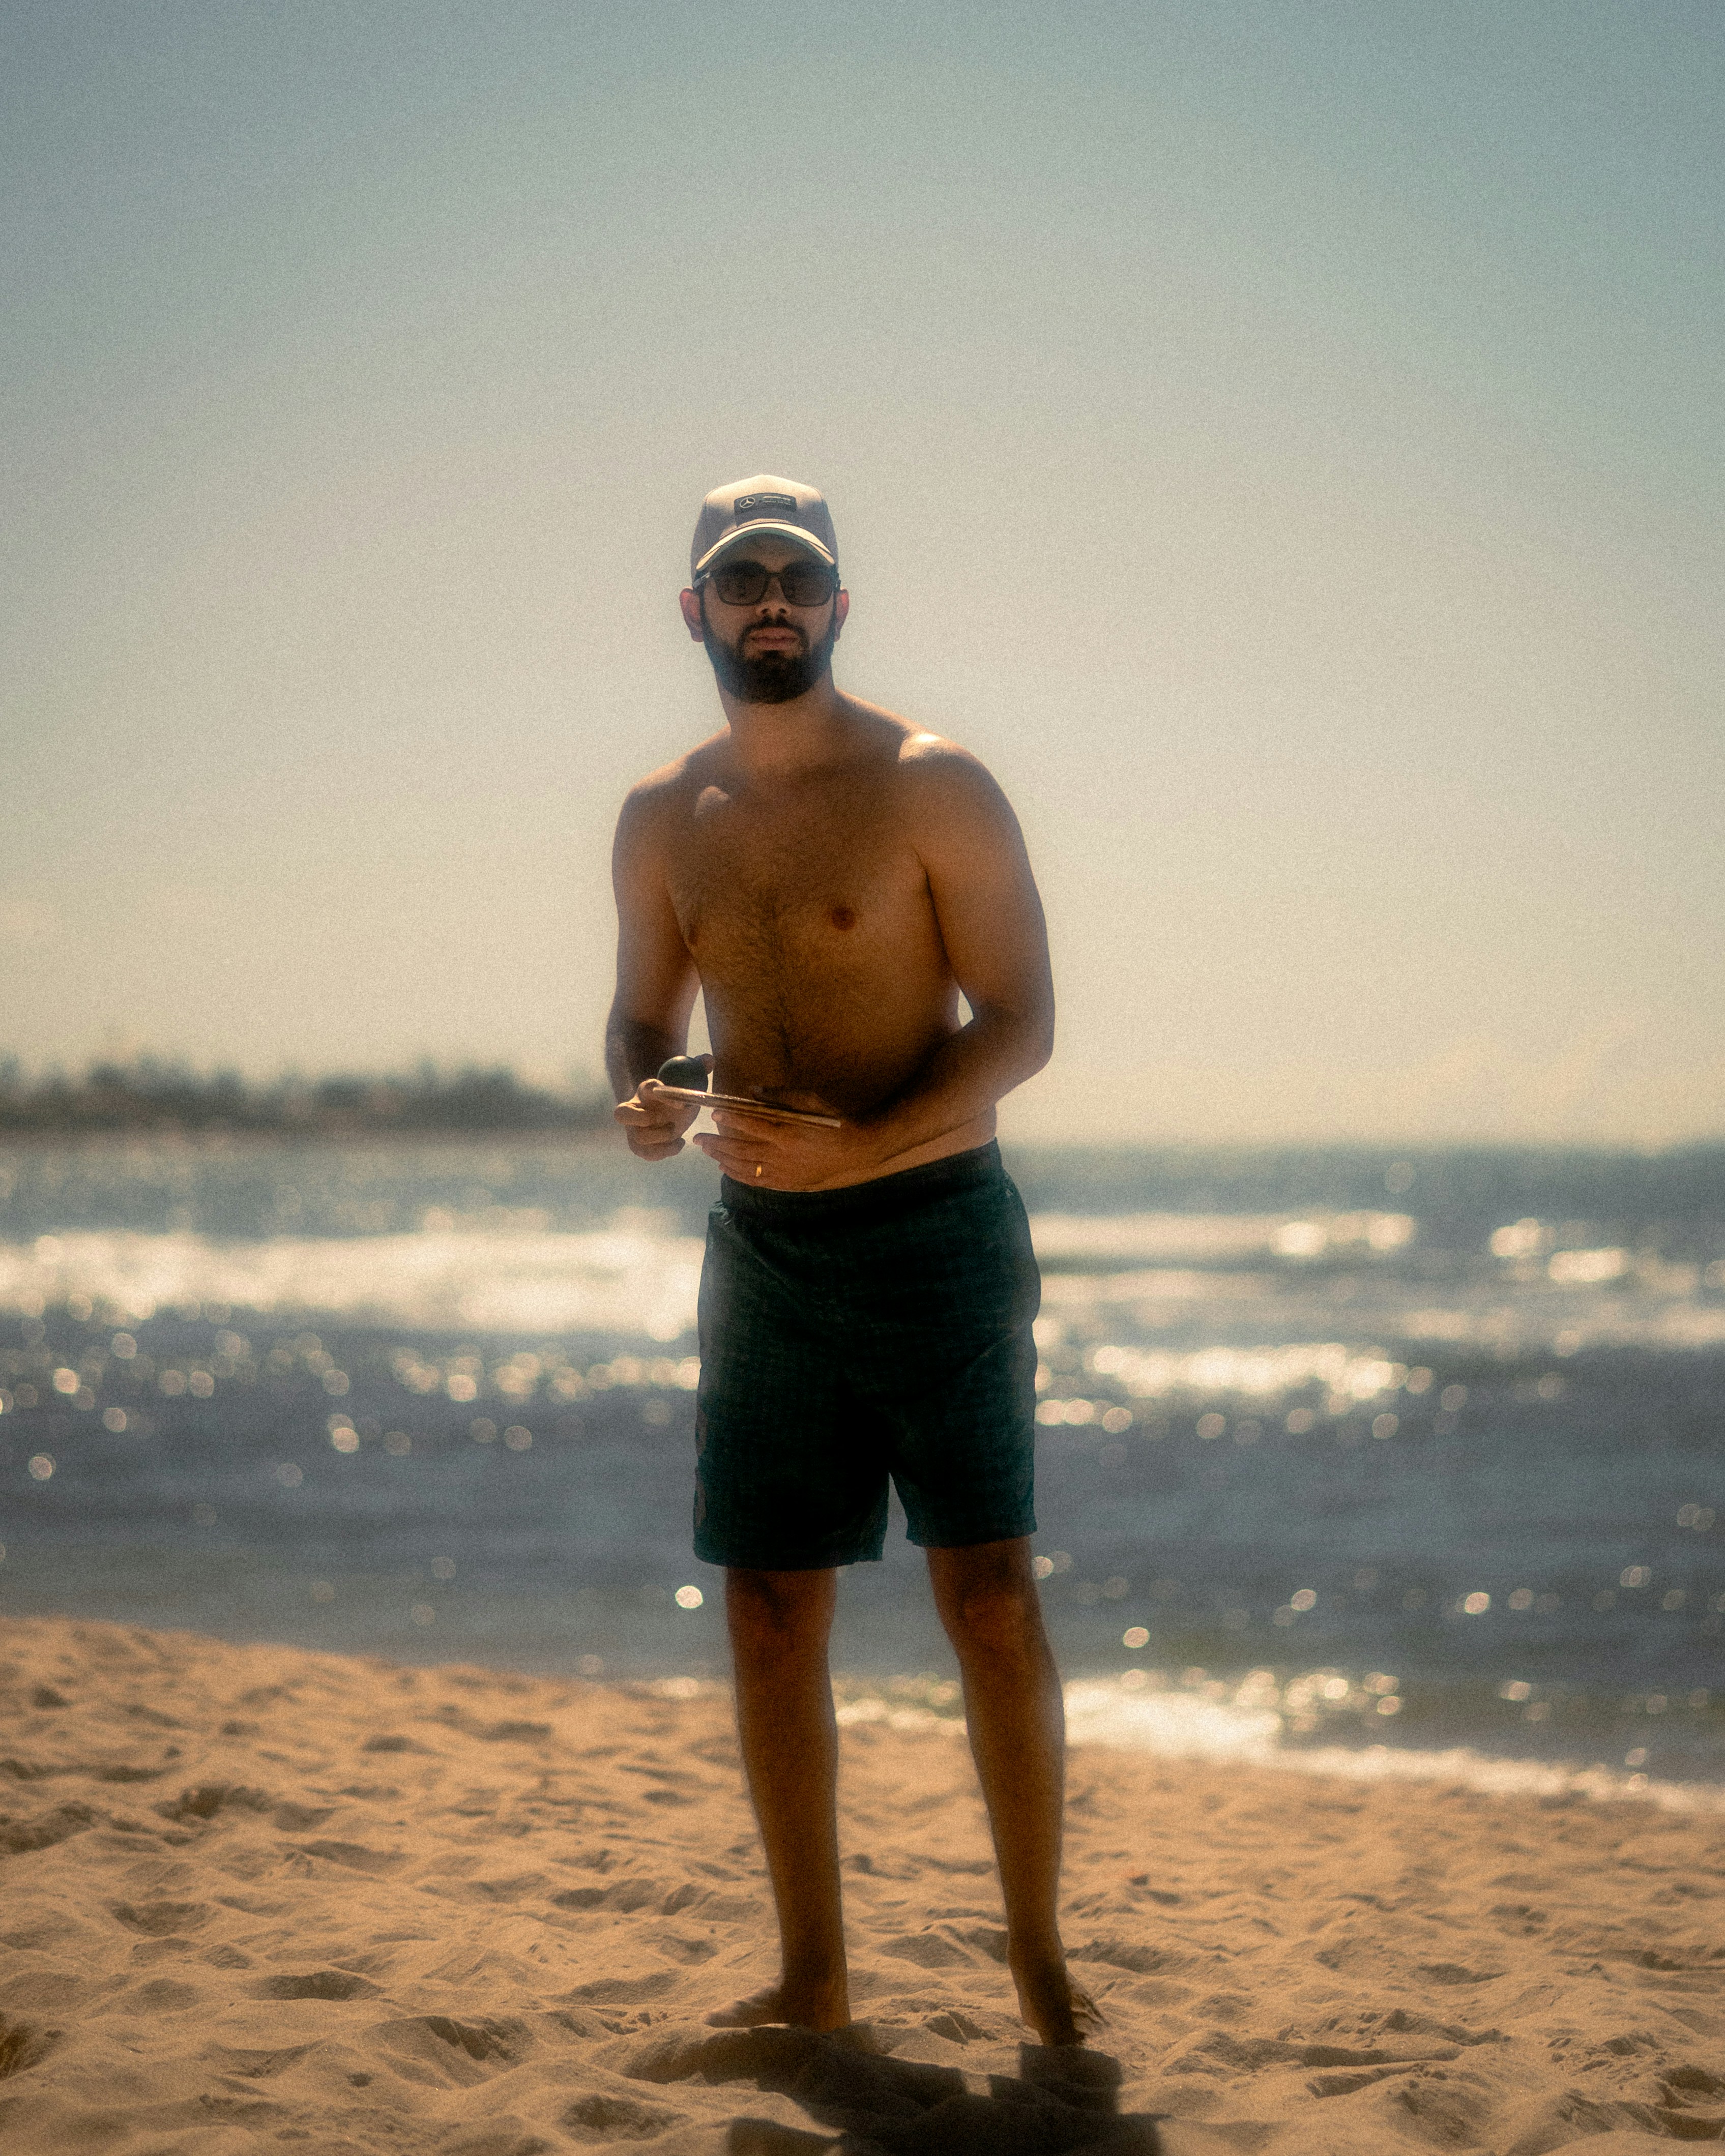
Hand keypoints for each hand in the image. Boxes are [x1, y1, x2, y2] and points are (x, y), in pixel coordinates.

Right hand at [613, 1058, 710, 1159]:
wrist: (669, 1114)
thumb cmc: (677, 1096)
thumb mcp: (687, 1082)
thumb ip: (697, 1069)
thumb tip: (709, 1059)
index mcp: (645, 1091)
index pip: (647, 1089)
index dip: (663, 1095)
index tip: (682, 1103)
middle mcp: (633, 1110)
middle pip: (621, 1114)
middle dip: (643, 1119)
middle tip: (668, 1121)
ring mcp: (634, 1130)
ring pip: (638, 1138)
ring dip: (661, 1137)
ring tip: (676, 1131)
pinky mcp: (640, 1147)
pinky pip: (647, 1154)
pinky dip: (665, 1151)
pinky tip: (679, 1143)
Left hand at [693, 1104, 885, 1190]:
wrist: (857, 1152)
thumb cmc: (834, 1122)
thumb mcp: (810, 1100)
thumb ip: (780, 1096)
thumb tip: (752, 1091)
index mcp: (785, 1133)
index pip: (750, 1125)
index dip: (729, 1119)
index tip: (713, 1113)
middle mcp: (779, 1155)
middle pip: (740, 1149)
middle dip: (716, 1143)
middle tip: (698, 1139)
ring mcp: (782, 1172)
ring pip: (744, 1167)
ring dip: (722, 1159)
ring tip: (707, 1152)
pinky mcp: (786, 1184)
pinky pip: (756, 1181)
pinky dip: (738, 1175)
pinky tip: (726, 1169)